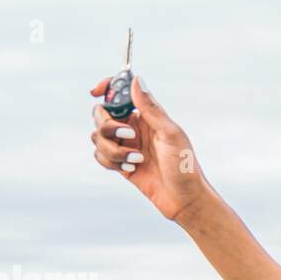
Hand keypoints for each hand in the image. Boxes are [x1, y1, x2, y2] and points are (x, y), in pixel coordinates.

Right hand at [89, 76, 211, 221]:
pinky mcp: (120, 164)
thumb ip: (151, 108)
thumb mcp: (171, 134)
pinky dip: (111, 162)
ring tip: (137, 160)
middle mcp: (133, 128)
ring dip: (113, 150)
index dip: (106, 87)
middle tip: (129, 137)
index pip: (119, 94)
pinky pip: (101, 156)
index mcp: (146, 115)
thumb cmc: (185, 166)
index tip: (96, 92)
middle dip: (109, 126)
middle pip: (101, 115)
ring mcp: (125, 146)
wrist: (184, 200)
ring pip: (98, 137)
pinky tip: (131, 168)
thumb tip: (136, 80)